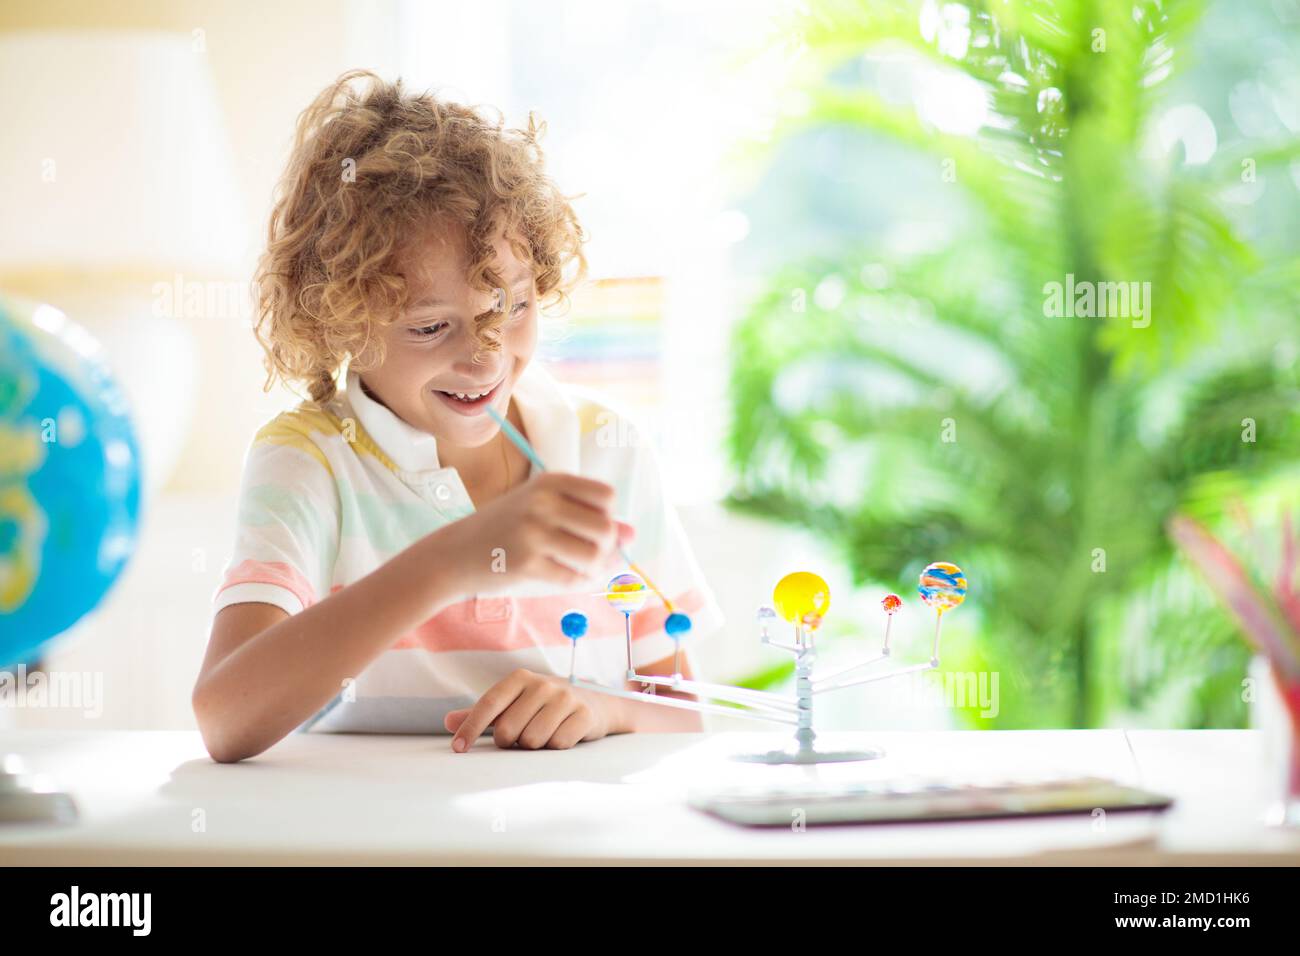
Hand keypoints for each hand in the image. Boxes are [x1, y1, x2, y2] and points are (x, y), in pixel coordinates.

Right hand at [435, 472, 634, 594]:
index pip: (607, 496)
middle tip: (587, 554)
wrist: (454, 554)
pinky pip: (573, 578)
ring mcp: (533, 531)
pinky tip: (561, 576)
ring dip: (594, 568)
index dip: (607, 515)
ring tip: (578, 567)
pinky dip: (575, 582)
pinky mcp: (526, 562)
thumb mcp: (543, 511)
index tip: (588, 526)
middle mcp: (543, 501)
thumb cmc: (505, 530)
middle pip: (606, 527)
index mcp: (551, 481)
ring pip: (594, 555)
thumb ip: (587, 518)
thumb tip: (632, 534)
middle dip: (605, 547)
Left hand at [444, 668, 624, 750]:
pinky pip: (557, 744)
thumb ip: (481, 713)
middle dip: (509, 742)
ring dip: (533, 746)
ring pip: (532, 740)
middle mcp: (542, 684)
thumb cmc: (543, 706)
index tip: (458, 749)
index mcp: (520, 678)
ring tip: (541, 735)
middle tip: (519, 737)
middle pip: (508, 730)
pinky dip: (554, 747)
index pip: (488, 704)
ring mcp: (565, 698)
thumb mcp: (512, 704)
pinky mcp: (583, 715)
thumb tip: (447, 722)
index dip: (471, 728)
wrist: (593, 704)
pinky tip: (560, 735)